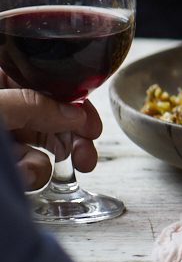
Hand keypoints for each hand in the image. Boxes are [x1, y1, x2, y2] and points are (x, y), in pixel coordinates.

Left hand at [0, 71, 103, 189]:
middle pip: (57, 121)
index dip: (78, 106)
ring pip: (44, 149)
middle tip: (86, 159)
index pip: (54, 87)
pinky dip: (30, 177)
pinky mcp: (5, 163)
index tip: (92, 128)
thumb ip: (34, 105)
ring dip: (45, 166)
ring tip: (34, 173)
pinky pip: (29, 169)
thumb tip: (75, 114)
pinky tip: (21, 178)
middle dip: (73, 142)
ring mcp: (7, 137)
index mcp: (5, 82)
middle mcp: (11, 108)